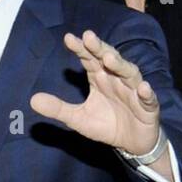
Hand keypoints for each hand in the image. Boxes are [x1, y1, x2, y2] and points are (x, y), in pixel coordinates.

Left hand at [31, 30, 160, 156]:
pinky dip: (145, 92)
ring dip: (120, 66)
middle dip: (100, 48)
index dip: (80, 49)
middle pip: (109, 60)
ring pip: (129, 74)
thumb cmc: (106, 125)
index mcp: (100, 78)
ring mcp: (134, 91)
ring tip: (108, 59)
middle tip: (89, 37)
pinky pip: (148, 98)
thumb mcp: (78, 119)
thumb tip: (32, 100)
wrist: (131, 144)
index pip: (89, 59)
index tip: (69, 39)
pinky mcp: (148, 106)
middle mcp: (117, 79)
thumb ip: (58, 108)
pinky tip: (142, 88)